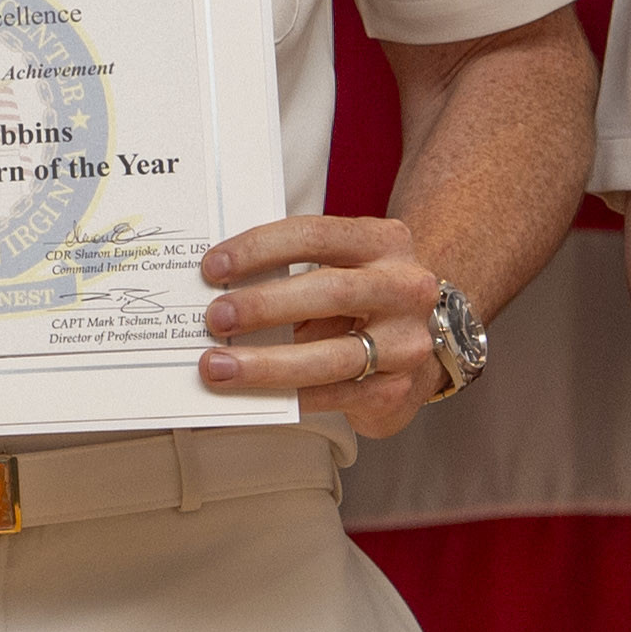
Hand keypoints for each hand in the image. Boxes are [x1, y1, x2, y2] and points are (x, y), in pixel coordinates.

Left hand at [197, 214, 448, 440]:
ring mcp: (406, 342)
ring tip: (219, 367)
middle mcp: (405, 288)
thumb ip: (291, 270)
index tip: (214, 266)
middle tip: (215, 318)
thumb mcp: (339, 267)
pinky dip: (287, 396)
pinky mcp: (397, 390)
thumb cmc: (360, 297)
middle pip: (330, 292)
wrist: (416, 341)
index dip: (260, 249)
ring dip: (267, 363)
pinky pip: (333, 396)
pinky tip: (251, 395)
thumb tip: (218, 290)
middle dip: (264, 305)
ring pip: (333, 356)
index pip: (316, 235)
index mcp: (384, 242)